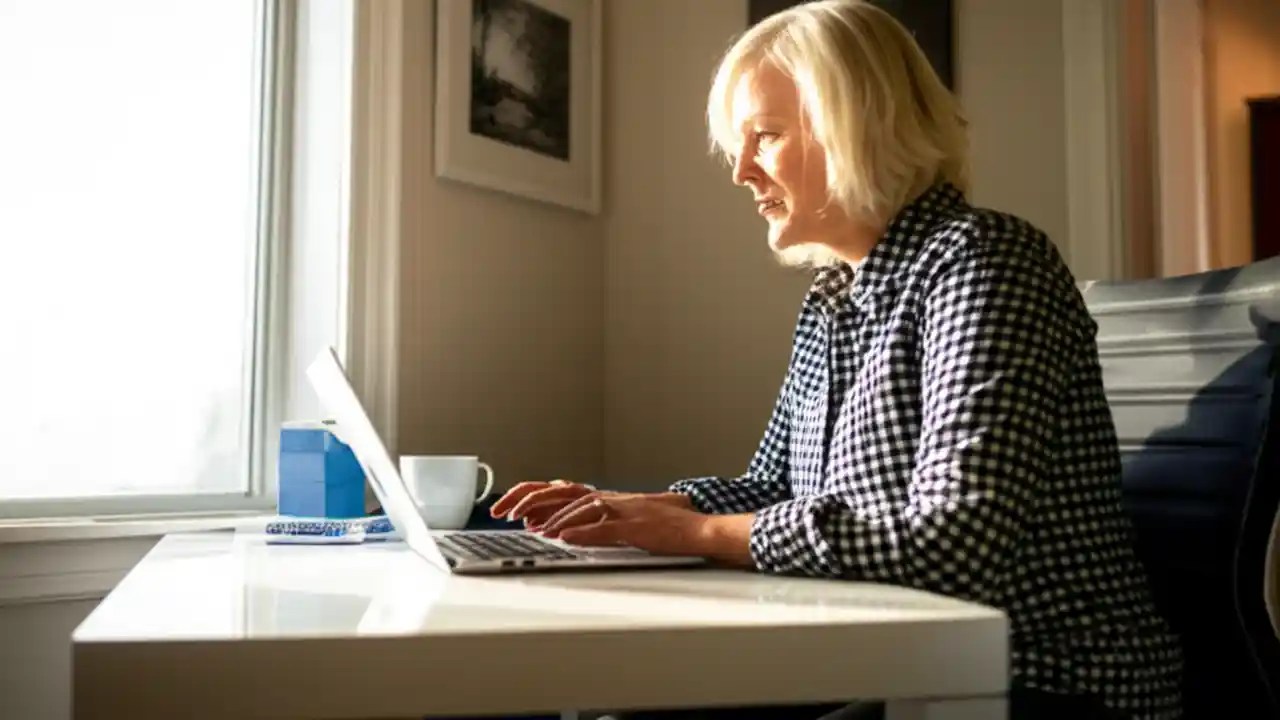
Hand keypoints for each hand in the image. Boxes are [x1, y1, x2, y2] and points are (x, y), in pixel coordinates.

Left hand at [489, 480, 692, 530]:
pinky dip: (583, 533)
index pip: (561, 490)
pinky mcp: (636, 527)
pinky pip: (605, 528)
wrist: (695, 528)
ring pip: (582, 507)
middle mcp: (610, 499)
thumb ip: (596, 522)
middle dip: (530, 500)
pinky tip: (566, 538)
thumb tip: (565, 530)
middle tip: (505, 512)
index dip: (532, 496)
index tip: (509, 507)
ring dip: (555, 518)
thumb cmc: (664, 526)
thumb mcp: (623, 521)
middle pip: (562, 492)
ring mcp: (623, 511)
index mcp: (605, 498)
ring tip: (534, 529)